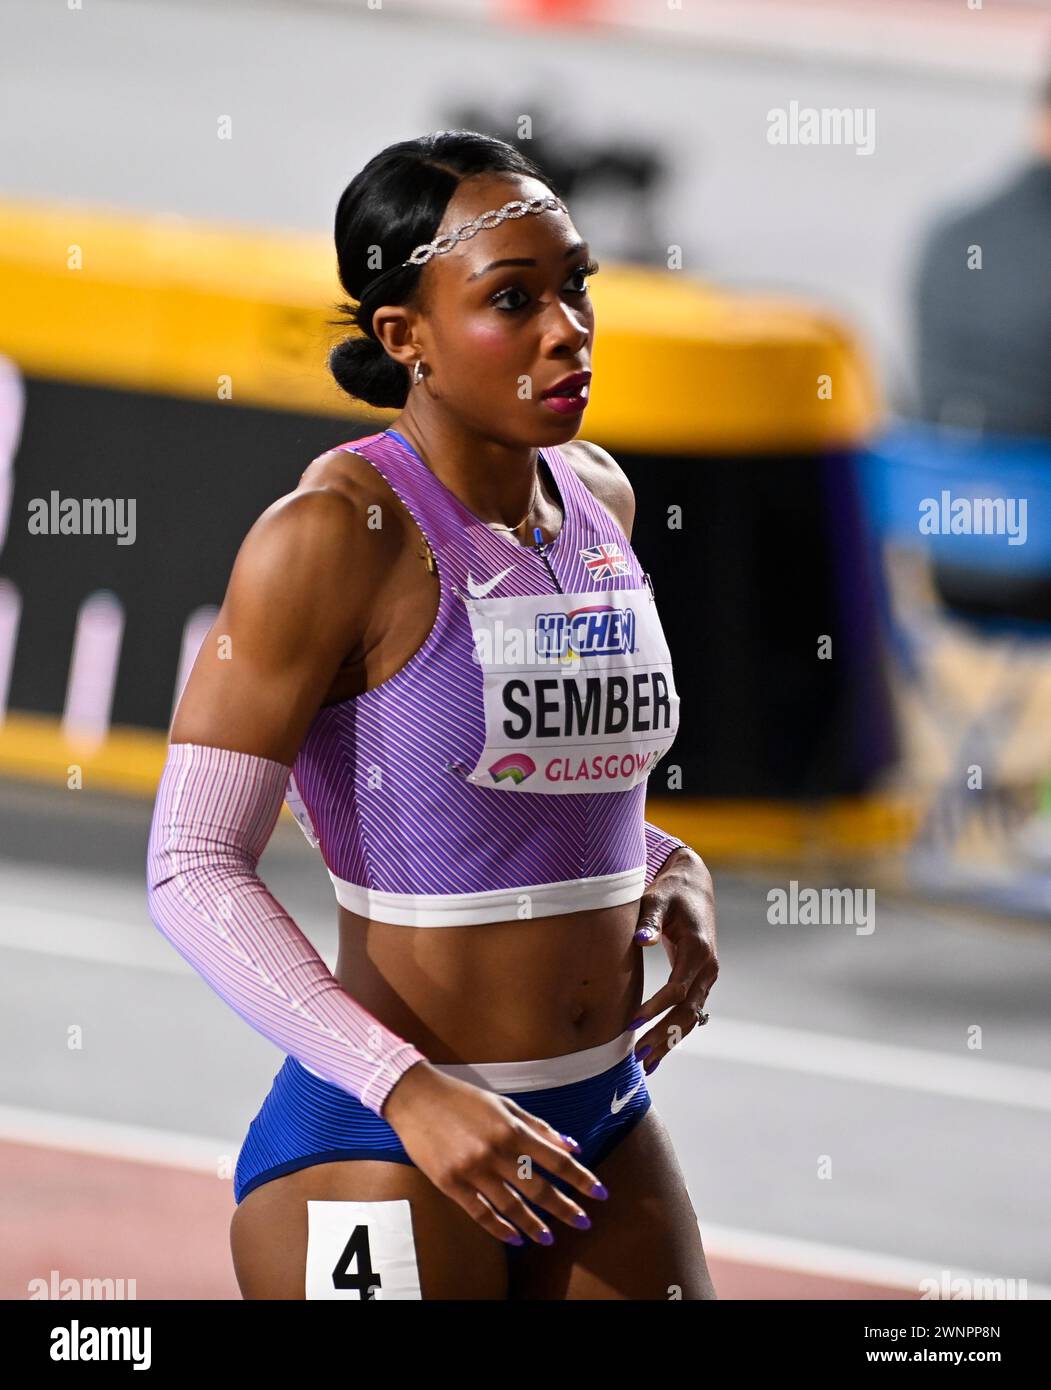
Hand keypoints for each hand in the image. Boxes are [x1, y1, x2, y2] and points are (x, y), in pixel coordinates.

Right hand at [380, 1062, 607, 1246]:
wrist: (416, 1098)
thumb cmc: (463, 1098)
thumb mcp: (504, 1104)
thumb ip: (539, 1126)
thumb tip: (573, 1146)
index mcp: (511, 1129)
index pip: (556, 1159)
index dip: (580, 1178)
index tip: (600, 1193)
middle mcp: (495, 1151)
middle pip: (538, 1188)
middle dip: (565, 1208)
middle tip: (584, 1223)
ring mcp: (472, 1170)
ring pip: (511, 1206)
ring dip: (535, 1225)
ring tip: (550, 1239)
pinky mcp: (450, 1184)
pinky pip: (479, 1213)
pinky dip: (499, 1228)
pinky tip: (514, 1238)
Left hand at [630, 848, 716, 1075]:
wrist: (694, 886)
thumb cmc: (670, 891)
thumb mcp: (657, 898)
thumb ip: (649, 920)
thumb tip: (641, 941)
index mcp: (698, 949)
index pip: (677, 988)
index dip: (655, 1007)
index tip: (631, 1021)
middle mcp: (708, 967)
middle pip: (687, 1011)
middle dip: (664, 1036)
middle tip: (638, 1056)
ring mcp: (706, 976)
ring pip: (690, 1017)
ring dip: (669, 1041)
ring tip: (646, 1064)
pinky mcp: (699, 980)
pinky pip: (688, 1011)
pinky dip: (674, 1032)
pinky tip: (656, 1050)